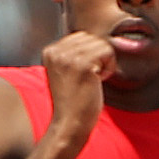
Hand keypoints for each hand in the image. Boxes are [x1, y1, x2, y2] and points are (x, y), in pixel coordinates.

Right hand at [38, 31, 116, 152]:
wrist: (69, 122)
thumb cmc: (73, 101)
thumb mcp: (66, 72)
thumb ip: (73, 54)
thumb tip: (94, 40)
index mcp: (50, 51)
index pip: (81, 36)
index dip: (89, 55)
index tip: (83, 74)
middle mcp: (56, 51)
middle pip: (91, 38)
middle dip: (97, 57)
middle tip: (89, 78)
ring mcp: (68, 57)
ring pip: (101, 44)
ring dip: (104, 62)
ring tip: (92, 79)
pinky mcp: (82, 65)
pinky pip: (108, 52)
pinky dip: (109, 67)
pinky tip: (98, 80)